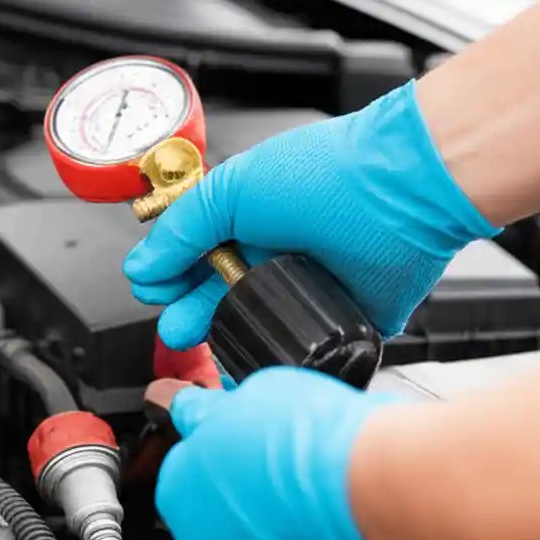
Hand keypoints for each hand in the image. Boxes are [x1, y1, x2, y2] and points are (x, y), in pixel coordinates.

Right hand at [124, 80, 499, 349]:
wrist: (399, 191)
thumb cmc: (324, 174)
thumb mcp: (229, 191)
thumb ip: (179, 231)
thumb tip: (141, 267)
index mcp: (247, 219)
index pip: (193, 258)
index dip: (170, 278)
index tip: (155, 292)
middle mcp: (277, 253)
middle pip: (220, 299)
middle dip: (190, 316)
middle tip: (177, 328)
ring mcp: (311, 288)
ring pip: (260, 328)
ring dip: (232, 342)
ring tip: (210, 348)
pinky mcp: (347, 319)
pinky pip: (310, 350)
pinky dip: (284, 361)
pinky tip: (259, 366)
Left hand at [156, 369, 436, 539]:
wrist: (376, 495)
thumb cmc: (316, 445)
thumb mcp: (254, 396)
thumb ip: (219, 415)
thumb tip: (207, 409)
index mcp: (180, 489)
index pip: (189, 472)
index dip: (224, 455)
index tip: (249, 448)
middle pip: (222, 523)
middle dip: (254, 504)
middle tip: (298, 481)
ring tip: (330, 517)